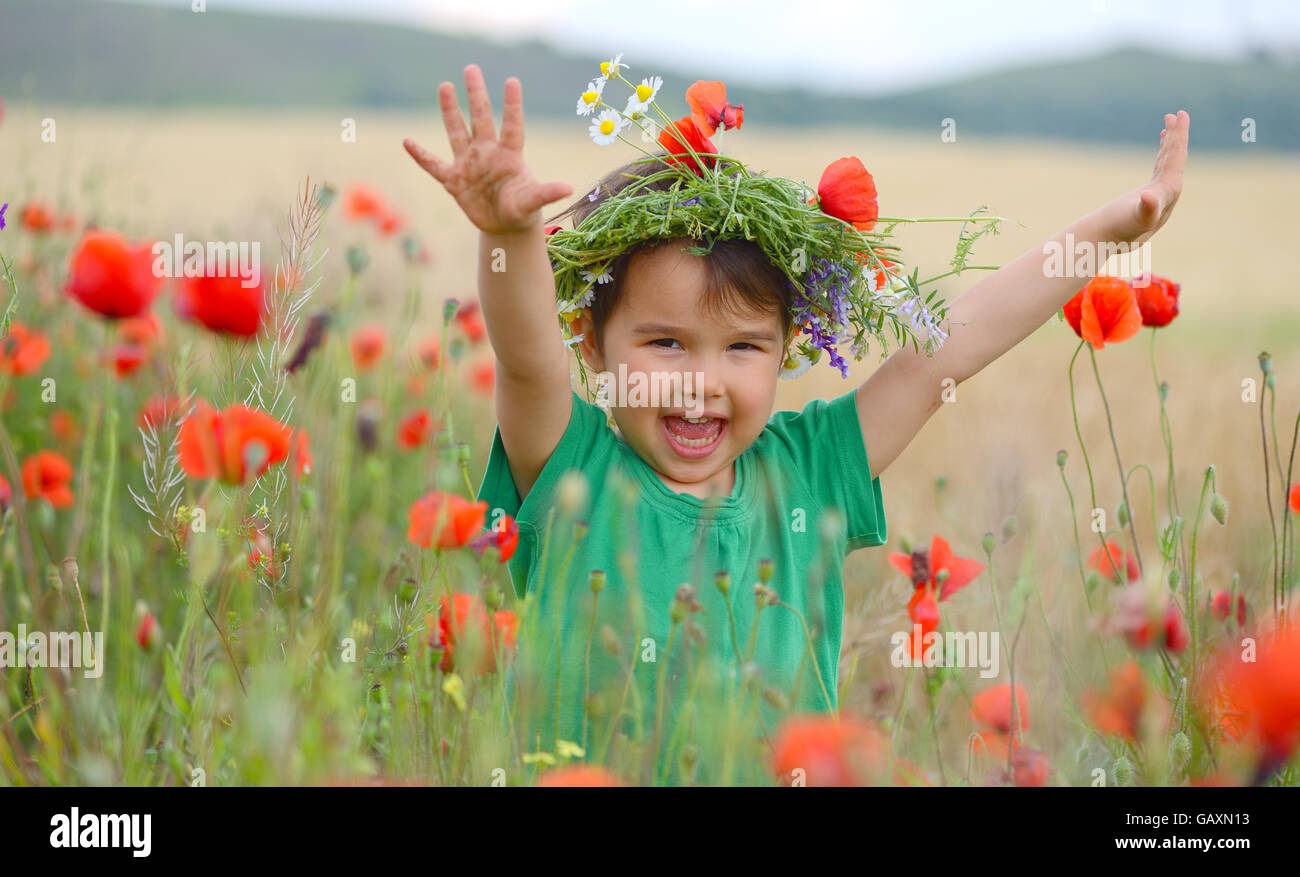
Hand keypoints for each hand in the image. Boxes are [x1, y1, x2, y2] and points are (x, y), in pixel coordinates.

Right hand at [403, 64, 573, 234]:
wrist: (504, 226)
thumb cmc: (522, 210)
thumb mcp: (532, 203)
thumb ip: (545, 193)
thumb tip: (568, 188)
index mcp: (509, 156)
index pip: (511, 126)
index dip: (512, 105)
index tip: (512, 81)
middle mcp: (487, 153)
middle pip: (481, 118)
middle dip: (476, 94)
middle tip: (471, 68)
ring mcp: (468, 164)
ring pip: (457, 132)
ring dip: (450, 111)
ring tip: (445, 86)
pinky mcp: (453, 180)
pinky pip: (433, 165)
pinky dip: (420, 156)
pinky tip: (406, 141)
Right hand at [1106, 110, 1188, 246]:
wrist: (1103, 244)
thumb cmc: (1117, 231)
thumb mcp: (1135, 219)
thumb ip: (1147, 208)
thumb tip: (1148, 196)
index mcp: (1168, 192)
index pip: (1176, 158)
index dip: (1179, 135)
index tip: (1181, 115)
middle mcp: (1167, 193)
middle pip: (1176, 157)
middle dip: (1177, 135)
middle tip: (1177, 114)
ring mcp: (1158, 195)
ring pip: (1168, 162)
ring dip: (1170, 143)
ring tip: (1168, 125)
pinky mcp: (1148, 197)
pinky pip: (1160, 170)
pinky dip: (1162, 156)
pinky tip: (1161, 150)